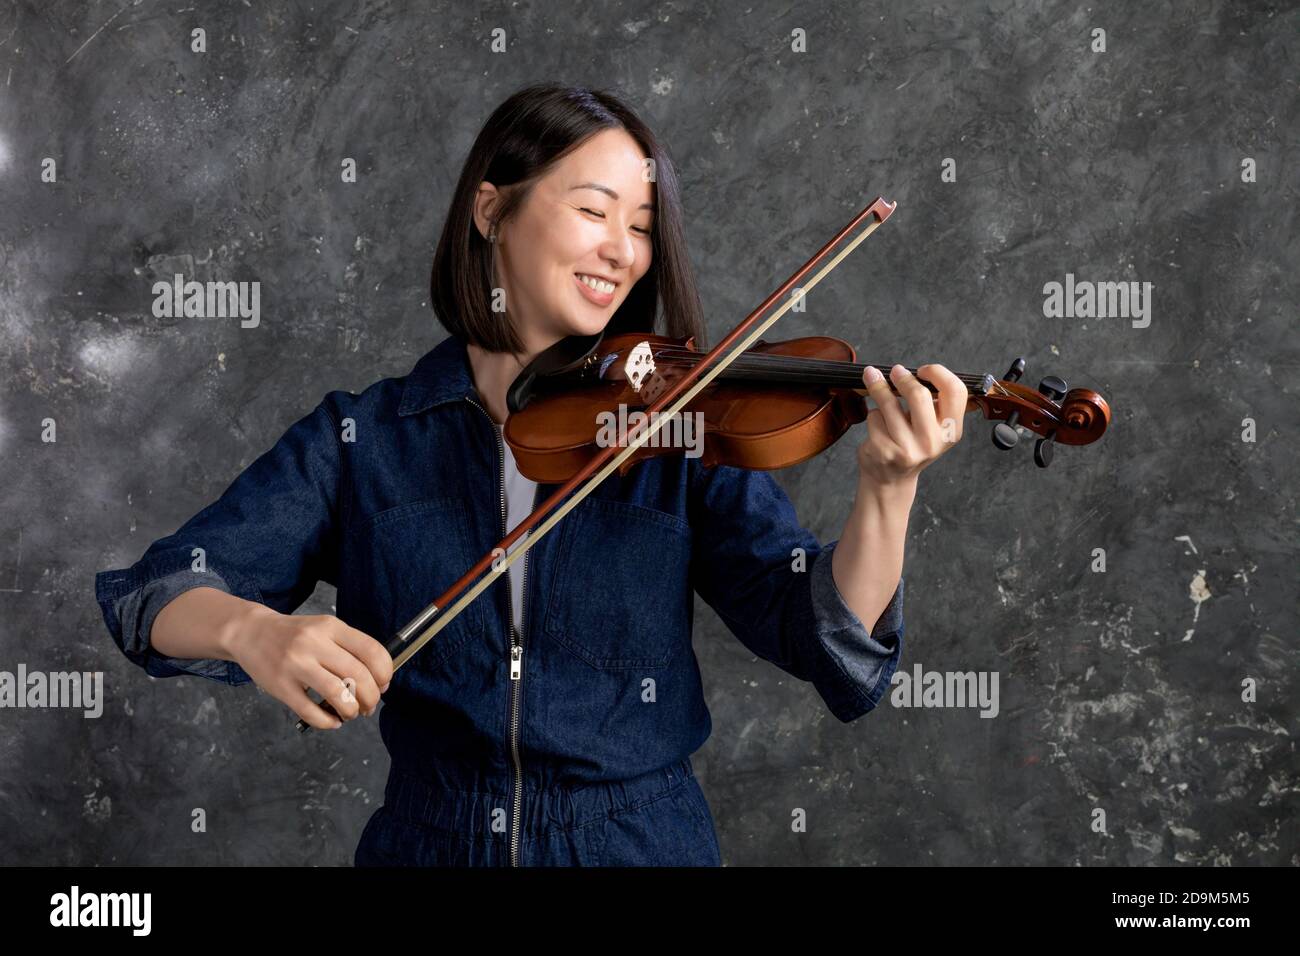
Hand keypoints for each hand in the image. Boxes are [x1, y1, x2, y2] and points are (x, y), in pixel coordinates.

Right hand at [225, 605, 393, 729]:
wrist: (250, 632)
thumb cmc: (295, 635)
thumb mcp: (325, 629)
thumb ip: (350, 648)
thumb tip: (379, 680)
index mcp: (330, 627)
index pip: (372, 650)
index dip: (385, 673)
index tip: (384, 684)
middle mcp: (314, 643)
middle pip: (358, 675)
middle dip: (372, 697)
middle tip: (370, 705)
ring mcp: (295, 665)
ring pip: (338, 694)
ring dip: (352, 710)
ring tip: (351, 713)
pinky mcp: (280, 686)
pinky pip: (311, 712)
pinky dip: (328, 722)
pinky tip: (332, 721)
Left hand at [858, 363, 967, 486]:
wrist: (890, 480)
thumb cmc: (911, 446)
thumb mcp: (932, 428)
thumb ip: (932, 403)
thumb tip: (911, 371)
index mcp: (952, 430)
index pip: (955, 391)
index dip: (938, 373)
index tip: (922, 370)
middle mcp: (933, 441)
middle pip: (919, 395)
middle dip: (902, 377)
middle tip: (894, 371)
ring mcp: (908, 448)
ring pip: (890, 403)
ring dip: (879, 389)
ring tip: (873, 380)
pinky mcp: (885, 450)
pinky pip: (875, 417)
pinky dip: (873, 414)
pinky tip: (877, 424)